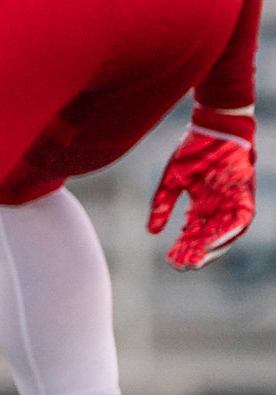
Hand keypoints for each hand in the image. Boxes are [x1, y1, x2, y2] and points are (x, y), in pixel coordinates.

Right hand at [148, 106, 255, 269]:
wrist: (216, 128)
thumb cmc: (193, 150)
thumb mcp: (172, 180)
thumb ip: (162, 204)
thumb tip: (151, 231)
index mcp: (200, 203)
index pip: (191, 232)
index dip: (181, 246)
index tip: (170, 260)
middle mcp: (217, 207)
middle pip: (206, 237)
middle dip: (194, 252)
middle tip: (182, 266)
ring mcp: (231, 203)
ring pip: (224, 234)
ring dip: (211, 248)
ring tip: (197, 260)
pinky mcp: (244, 198)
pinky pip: (239, 222)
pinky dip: (227, 234)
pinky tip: (212, 243)